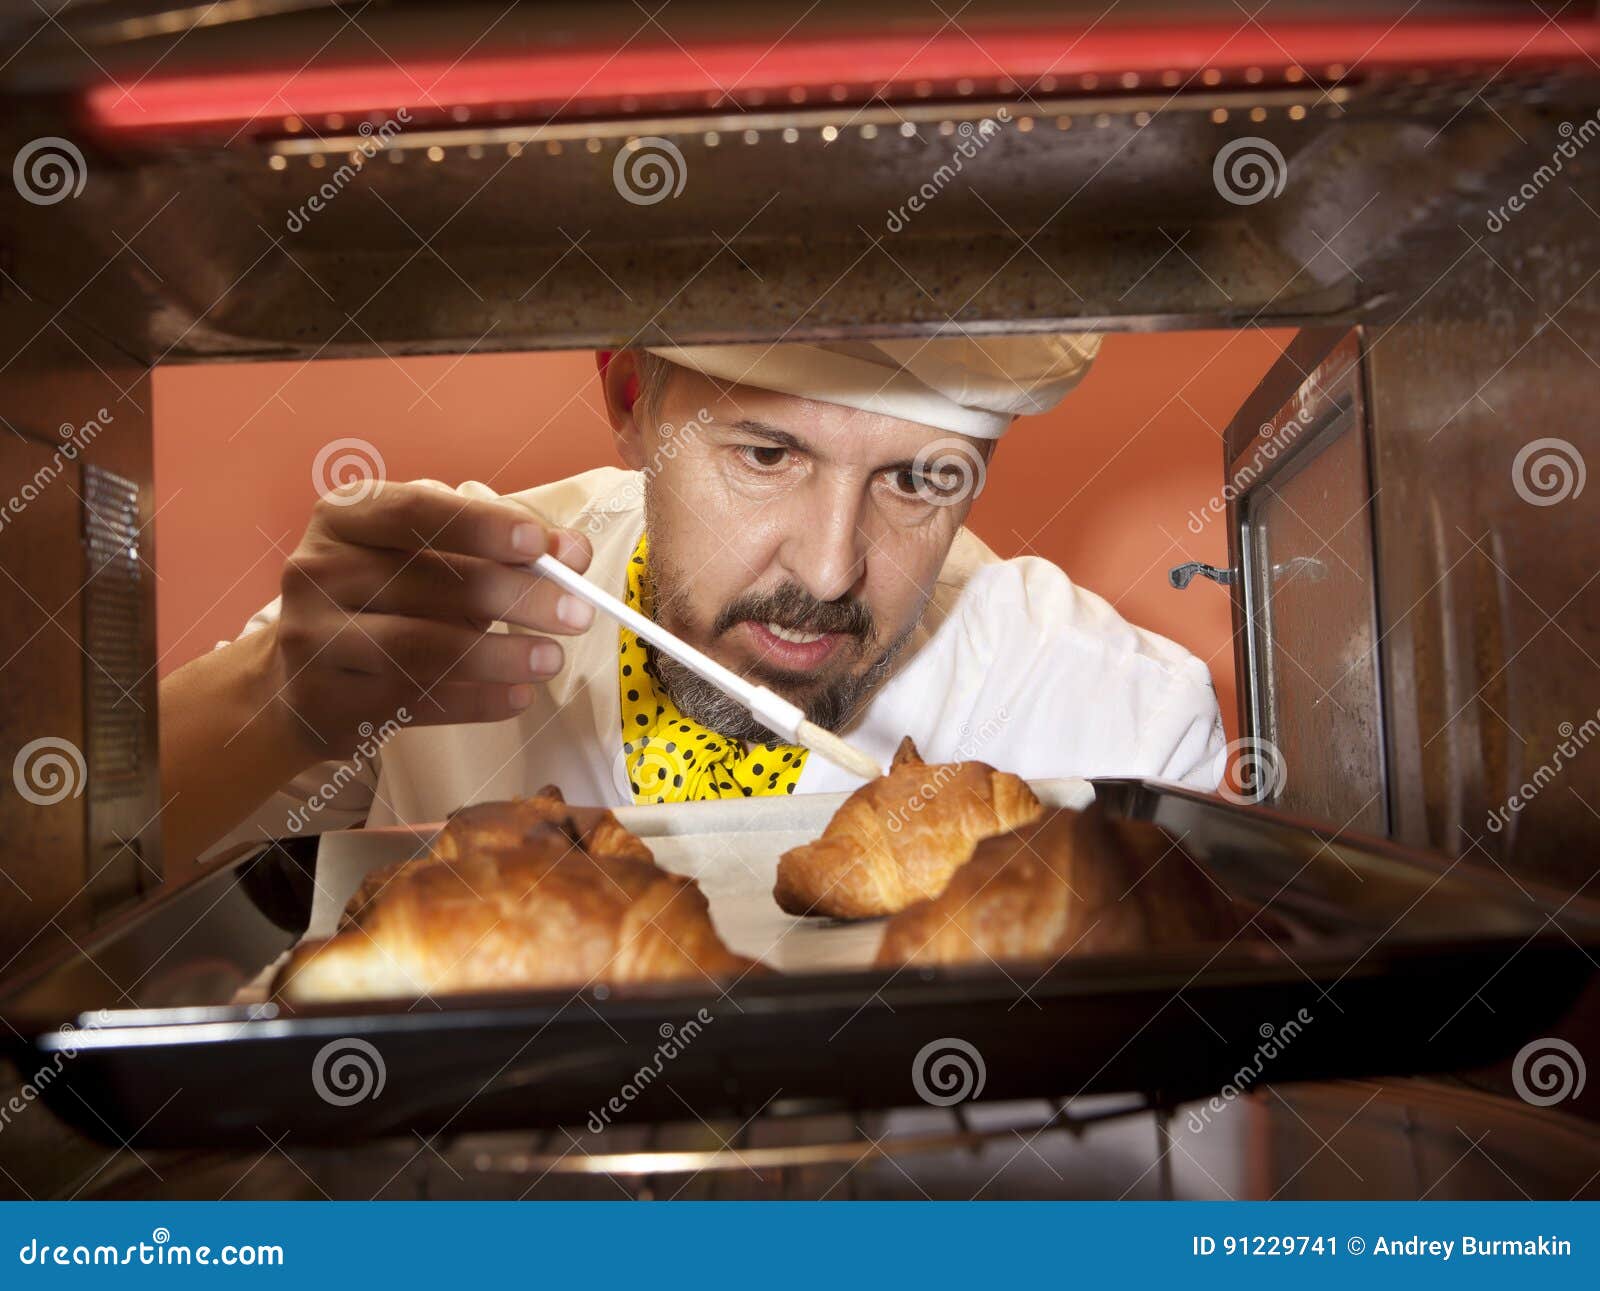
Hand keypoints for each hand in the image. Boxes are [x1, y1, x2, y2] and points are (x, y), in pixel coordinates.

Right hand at [261, 481, 594, 759]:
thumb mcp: (431, 557)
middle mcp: (318, 571)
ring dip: (501, 656)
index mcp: (345, 517)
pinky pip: (417, 702)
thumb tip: (571, 553)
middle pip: (430, 583)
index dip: (482, 526)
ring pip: (423, 649)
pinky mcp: (326, 703)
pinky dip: (478, 701)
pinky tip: (518, 695)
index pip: (415, 511)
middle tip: (577, 613)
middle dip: (517, 597)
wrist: (301, 679)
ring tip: (552, 659)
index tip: (540, 546)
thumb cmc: (385, 601)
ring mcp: (313, 639)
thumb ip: (499, 548)